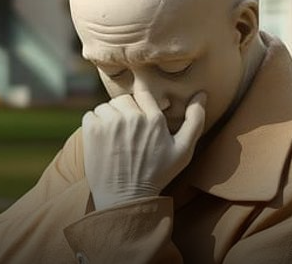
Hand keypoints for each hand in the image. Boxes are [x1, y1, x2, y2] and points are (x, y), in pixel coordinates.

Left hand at [82, 91, 205, 210]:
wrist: (126, 199)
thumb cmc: (157, 175)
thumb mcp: (183, 151)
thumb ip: (195, 120)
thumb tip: (201, 95)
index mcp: (154, 119)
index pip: (143, 93)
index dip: (140, 105)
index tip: (138, 117)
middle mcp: (132, 117)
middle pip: (123, 100)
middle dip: (125, 113)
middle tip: (127, 135)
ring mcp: (110, 123)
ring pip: (106, 107)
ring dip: (108, 119)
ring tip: (115, 140)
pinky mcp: (92, 131)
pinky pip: (90, 115)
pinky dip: (93, 125)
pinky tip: (102, 142)